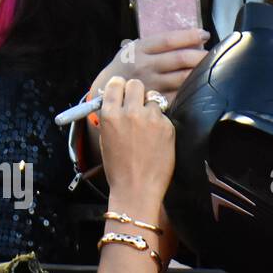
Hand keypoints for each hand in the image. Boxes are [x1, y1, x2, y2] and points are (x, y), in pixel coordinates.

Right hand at [91, 26, 208, 102]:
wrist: (107, 90)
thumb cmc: (127, 65)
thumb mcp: (135, 48)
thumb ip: (158, 44)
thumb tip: (193, 38)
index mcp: (140, 49)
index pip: (169, 40)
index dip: (189, 36)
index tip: (204, 34)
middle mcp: (145, 66)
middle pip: (179, 59)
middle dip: (200, 55)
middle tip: (212, 53)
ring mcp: (151, 84)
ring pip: (182, 78)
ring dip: (199, 72)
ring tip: (209, 67)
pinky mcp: (155, 100)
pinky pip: (179, 94)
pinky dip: (191, 88)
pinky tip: (198, 84)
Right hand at [96, 76, 174, 211]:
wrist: (137, 189)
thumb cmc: (119, 169)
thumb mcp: (105, 139)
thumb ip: (111, 117)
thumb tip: (116, 100)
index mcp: (110, 115)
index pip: (117, 83)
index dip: (121, 87)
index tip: (123, 93)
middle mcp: (130, 112)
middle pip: (136, 84)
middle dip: (137, 93)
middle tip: (137, 105)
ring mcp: (150, 118)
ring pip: (153, 98)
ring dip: (150, 108)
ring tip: (148, 126)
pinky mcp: (167, 126)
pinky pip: (164, 116)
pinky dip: (161, 124)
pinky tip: (156, 140)